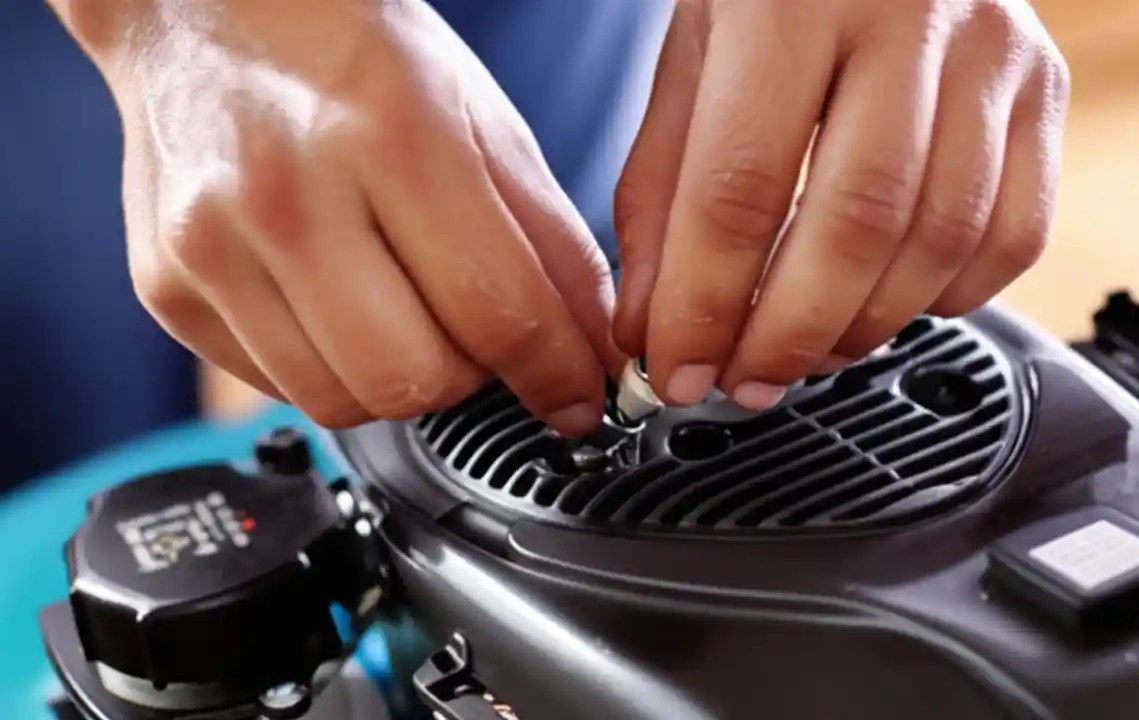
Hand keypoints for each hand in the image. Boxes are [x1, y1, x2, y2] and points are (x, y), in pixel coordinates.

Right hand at [51, 0, 621, 433]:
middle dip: (469, 380)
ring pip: (342, 403)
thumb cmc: (354, 54)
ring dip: (396, 381)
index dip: (556, 376)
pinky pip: (276, 389)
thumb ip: (550, 242)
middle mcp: (289, 195)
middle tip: (474, 339)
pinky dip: (327, 370)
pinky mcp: (167, 287)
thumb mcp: (482, 120)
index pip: (498, 312)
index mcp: (392, 136)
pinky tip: (333, 306)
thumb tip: (592, 351)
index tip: (576, 400)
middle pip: (414, 380)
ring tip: (402, 316)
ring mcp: (213, 246)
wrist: (205, 10)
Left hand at [613, 0, 1068, 409]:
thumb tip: (654, 324)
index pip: (741, 186)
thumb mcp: (692, 54)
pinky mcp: (1045, 86)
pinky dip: (948, 299)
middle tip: (742, 382)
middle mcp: (910, 11)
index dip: (706, 303)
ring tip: (804, 354)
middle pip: (856, 223)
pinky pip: (1015, 233)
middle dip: (790, 333)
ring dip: (864, 327)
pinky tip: (887, 304)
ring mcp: (994, 48)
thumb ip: (665, 189)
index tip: (679, 368)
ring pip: (942, 238)